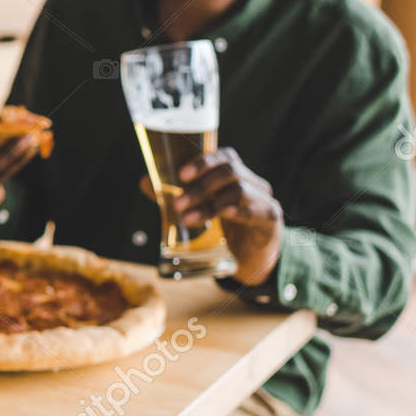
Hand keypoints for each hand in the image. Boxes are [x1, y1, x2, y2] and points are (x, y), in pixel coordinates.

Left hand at [139, 147, 283, 286]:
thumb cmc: (224, 229)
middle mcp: (252, 182)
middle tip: (177, 204)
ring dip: (209, 203)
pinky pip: (255, 208)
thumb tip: (145, 181)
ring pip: (238, 190)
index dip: (203, 162)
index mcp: (235, 175)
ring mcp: (263, 198)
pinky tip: (221, 215)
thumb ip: (174, 195)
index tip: (181, 175)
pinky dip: (235, 210)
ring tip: (187, 219)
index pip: (224, 156)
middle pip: (229, 171)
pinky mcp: (270, 217)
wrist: (251, 258)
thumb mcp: (198, 210)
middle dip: (200, 186)